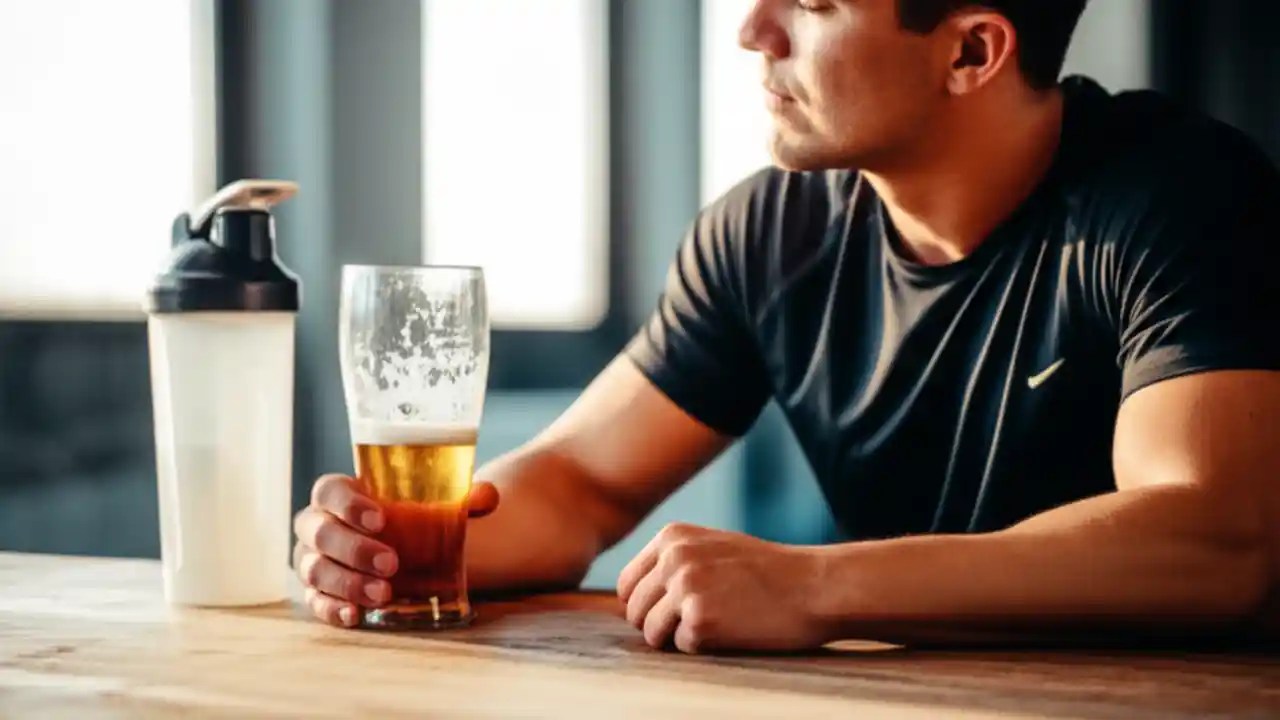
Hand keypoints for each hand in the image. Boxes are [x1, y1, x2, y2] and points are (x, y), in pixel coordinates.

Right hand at [292, 473, 498, 627]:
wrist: (400, 553)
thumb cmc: (410, 521)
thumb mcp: (434, 506)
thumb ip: (463, 498)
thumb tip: (488, 495)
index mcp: (340, 495)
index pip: (329, 490)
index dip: (348, 504)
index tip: (381, 519)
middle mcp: (318, 525)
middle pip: (319, 532)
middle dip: (354, 549)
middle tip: (392, 563)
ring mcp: (312, 561)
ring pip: (314, 569)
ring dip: (348, 582)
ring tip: (384, 594)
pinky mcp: (316, 593)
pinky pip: (314, 602)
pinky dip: (332, 609)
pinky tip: (355, 616)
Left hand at [617, 523, 829, 653]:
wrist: (812, 586)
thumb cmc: (767, 571)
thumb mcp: (712, 547)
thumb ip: (674, 561)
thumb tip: (631, 595)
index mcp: (672, 537)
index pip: (629, 585)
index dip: (645, 606)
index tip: (670, 613)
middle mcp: (673, 558)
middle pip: (635, 611)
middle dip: (657, 626)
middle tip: (694, 626)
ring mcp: (685, 588)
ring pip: (652, 632)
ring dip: (676, 639)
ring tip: (712, 628)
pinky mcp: (700, 620)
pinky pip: (682, 647)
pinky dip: (702, 646)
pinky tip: (731, 630)